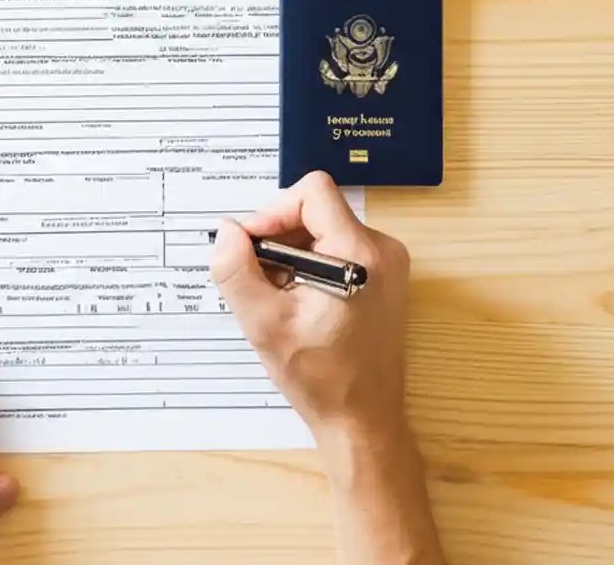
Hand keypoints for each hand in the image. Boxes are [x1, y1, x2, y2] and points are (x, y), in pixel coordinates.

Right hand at [211, 172, 444, 564]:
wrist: (362, 421)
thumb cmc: (321, 378)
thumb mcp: (264, 324)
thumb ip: (237, 271)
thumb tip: (226, 233)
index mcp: (359, 254)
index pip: (312, 192)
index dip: (272, 211)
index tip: (250, 245)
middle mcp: (381, 251)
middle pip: (316, 210)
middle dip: (277, 237)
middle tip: (256, 277)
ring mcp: (387, 265)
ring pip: (324, 230)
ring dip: (290, 254)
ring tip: (274, 295)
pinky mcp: (383, 280)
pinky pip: (337, 251)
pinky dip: (308, 266)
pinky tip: (294, 302)